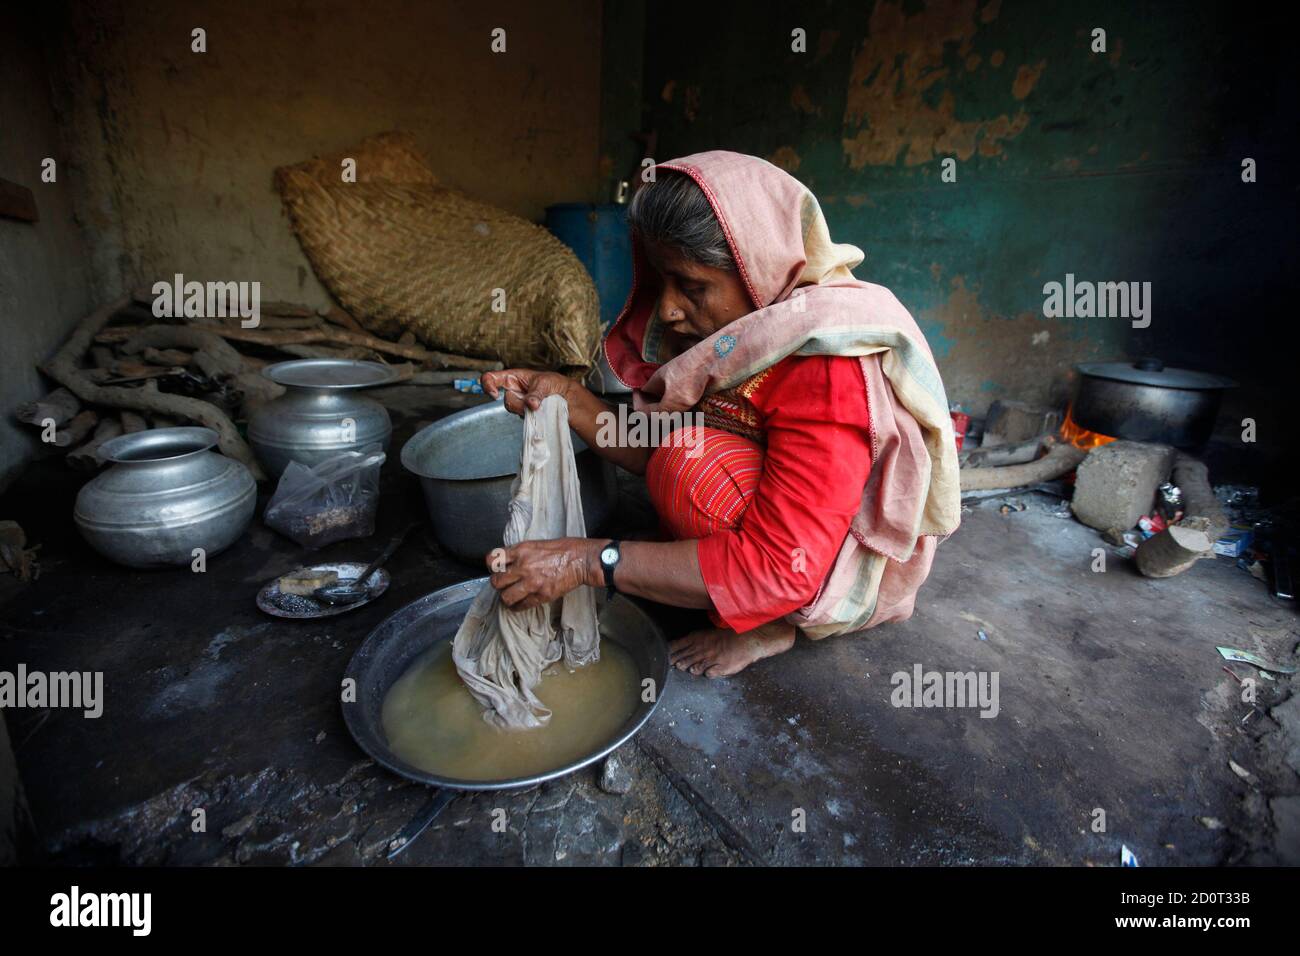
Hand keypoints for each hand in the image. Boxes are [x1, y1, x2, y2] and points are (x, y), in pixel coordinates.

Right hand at [480, 368, 576, 417]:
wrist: (566, 396)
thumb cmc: (554, 383)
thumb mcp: (545, 383)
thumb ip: (536, 393)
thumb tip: (530, 404)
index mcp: (513, 377)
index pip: (490, 378)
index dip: (487, 385)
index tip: (495, 395)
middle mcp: (513, 391)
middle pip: (506, 400)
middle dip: (519, 403)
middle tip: (534, 402)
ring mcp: (518, 403)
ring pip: (515, 410)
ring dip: (527, 410)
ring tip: (540, 405)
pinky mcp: (524, 413)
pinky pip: (522, 417)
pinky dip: (531, 416)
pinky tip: (540, 412)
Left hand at [486, 538, 601, 609]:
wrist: (581, 560)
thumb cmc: (564, 549)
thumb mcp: (538, 544)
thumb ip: (522, 553)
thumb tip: (510, 562)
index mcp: (521, 550)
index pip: (493, 559)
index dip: (492, 566)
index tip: (496, 569)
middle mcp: (523, 566)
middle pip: (496, 581)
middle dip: (498, 584)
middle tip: (504, 584)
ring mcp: (532, 582)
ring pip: (505, 597)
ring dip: (506, 598)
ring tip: (511, 596)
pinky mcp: (541, 595)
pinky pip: (521, 606)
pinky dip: (517, 607)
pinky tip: (520, 604)